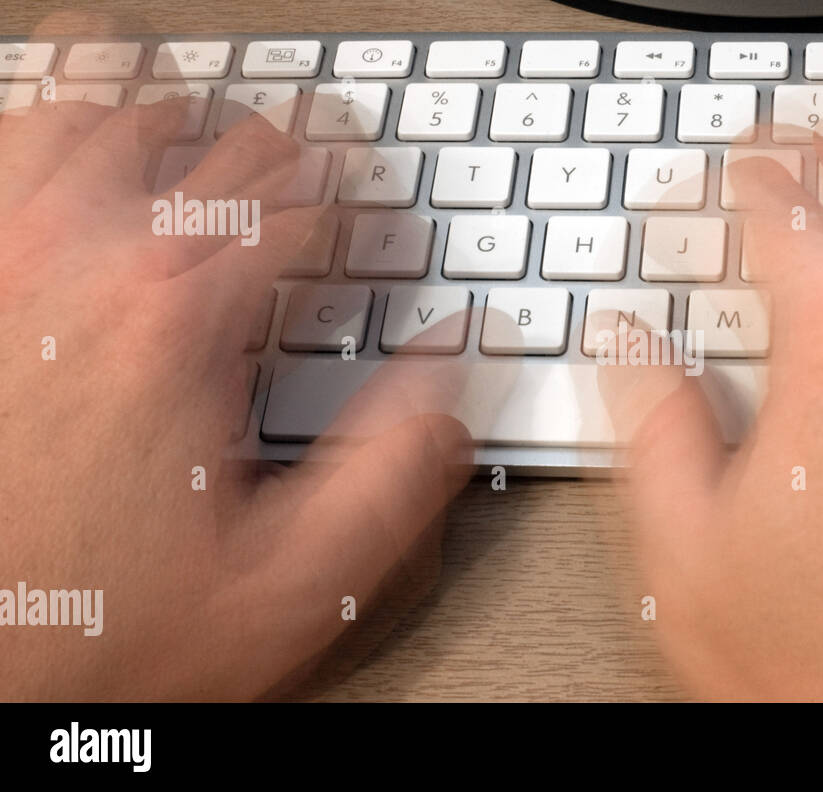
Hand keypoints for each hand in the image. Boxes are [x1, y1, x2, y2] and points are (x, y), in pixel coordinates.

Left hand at [0, 79, 470, 699]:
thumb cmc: (103, 631)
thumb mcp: (291, 587)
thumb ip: (394, 475)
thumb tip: (450, 376)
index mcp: (180, 328)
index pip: (302, 202)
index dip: (360, 197)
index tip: (377, 218)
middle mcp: (84, 272)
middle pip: (210, 143)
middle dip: (284, 145)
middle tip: (314, 163)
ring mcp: (3, 265)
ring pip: (93, 119)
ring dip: (165, 117)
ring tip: (201, 136)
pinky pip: (5, 150)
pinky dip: (52, 126)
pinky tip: (76, 149)